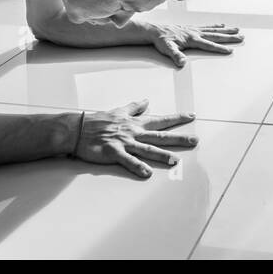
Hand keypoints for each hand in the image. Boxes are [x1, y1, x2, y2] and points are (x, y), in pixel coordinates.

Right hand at [73, 99, 195, 176]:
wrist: (77, 128)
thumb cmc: (97, 120)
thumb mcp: (119, 111)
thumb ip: (134, 107)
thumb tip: (146, 100)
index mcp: (135, 123)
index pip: (160, 120)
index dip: (177, 118)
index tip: (192, 116)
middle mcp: (133, 132)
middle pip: (160, 136)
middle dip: (178, 138)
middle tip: (195, 140)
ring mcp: (124, 143)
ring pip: (147, 149)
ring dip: (162, 155)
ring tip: (176, 160)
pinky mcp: (113, 153)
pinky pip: (127, 161)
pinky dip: (137, 166)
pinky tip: (147, 173)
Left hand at [140, 22, 243, 67]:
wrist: (155, 31)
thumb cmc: (161, 40)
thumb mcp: (167, 49)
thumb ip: (175, 55)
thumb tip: (182, 62)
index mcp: (192, 39)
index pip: (208, 45)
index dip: (220, 48)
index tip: (230, 50)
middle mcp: (195, 33)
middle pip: (215, 35)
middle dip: (229, 37)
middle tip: (241, 37)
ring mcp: (194, 29)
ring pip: (214, 30)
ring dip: (226, 30)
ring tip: (236, 29)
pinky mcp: (192, 27)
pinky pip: (207, 26)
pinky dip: (216, 26)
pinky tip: (221, 25)